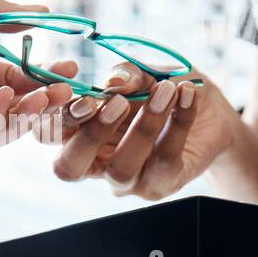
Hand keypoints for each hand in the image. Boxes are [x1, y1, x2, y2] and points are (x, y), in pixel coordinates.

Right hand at [47, 64, 240, 199]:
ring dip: (143, 128)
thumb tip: (115, 82)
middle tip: (115, 102)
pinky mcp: (161, 185)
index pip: (48, 135)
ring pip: (121, 169)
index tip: (74, 92)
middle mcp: (96, 161)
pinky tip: (187, 96)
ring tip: (165, 91)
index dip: (52, 118)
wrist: (209, 108)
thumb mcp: (144, 71)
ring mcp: (128, 179)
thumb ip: (127, 74)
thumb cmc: (164, 87)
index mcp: (78, 132)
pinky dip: (178, 123)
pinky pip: (164, 161)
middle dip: (89, 135)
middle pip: (69, 168)